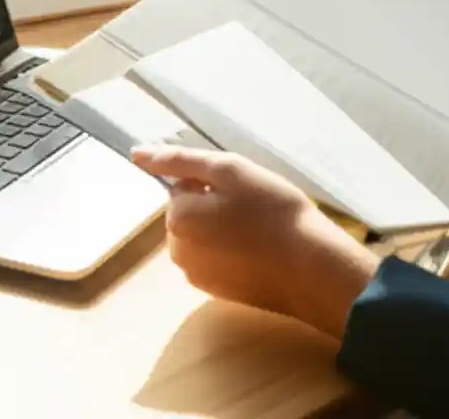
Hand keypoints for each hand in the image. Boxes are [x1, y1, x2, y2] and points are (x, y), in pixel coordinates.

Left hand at [131, 145, 379, 339]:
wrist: (312, 269)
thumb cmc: (273, 211)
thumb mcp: (231, 171)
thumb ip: (180, 161)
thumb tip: (136, 154)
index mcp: (177, 219)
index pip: (183, 187)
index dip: (214, 184)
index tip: (244, 190)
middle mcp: (178, 251)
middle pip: (190, 214)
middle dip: (214, 207)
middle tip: (255, 208)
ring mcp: (197, 277)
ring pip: (203, 238)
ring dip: (223, 230)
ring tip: (260, 230)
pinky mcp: (218, 293)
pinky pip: (217, 260)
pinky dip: (233, 253)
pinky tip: (261, 252)